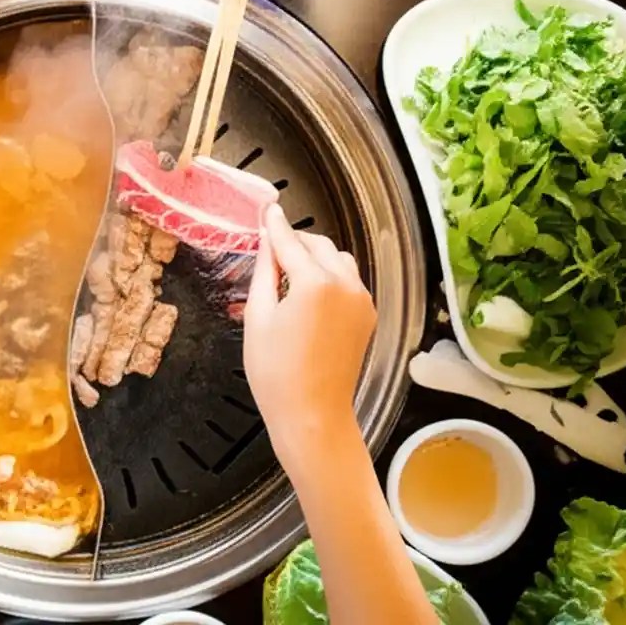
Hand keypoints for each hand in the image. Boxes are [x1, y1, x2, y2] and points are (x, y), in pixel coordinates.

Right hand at [243, 204, 376, 459]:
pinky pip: (349, 282)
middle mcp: (346, 285)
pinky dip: (330, 278)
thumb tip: (267, 243)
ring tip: (289, 277)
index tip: (267, 210)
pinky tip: (309, 297)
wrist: (312, 415)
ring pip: (338, 260)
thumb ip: (264, 272)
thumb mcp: (257, 317)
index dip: (274, 226)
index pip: (289, 242)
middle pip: (318, 246)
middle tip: (270, 252)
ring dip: (315, 259)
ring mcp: (361, 301)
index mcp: (315, 283)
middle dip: (295, 244)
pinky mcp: (367, 316)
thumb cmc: (278, 375)